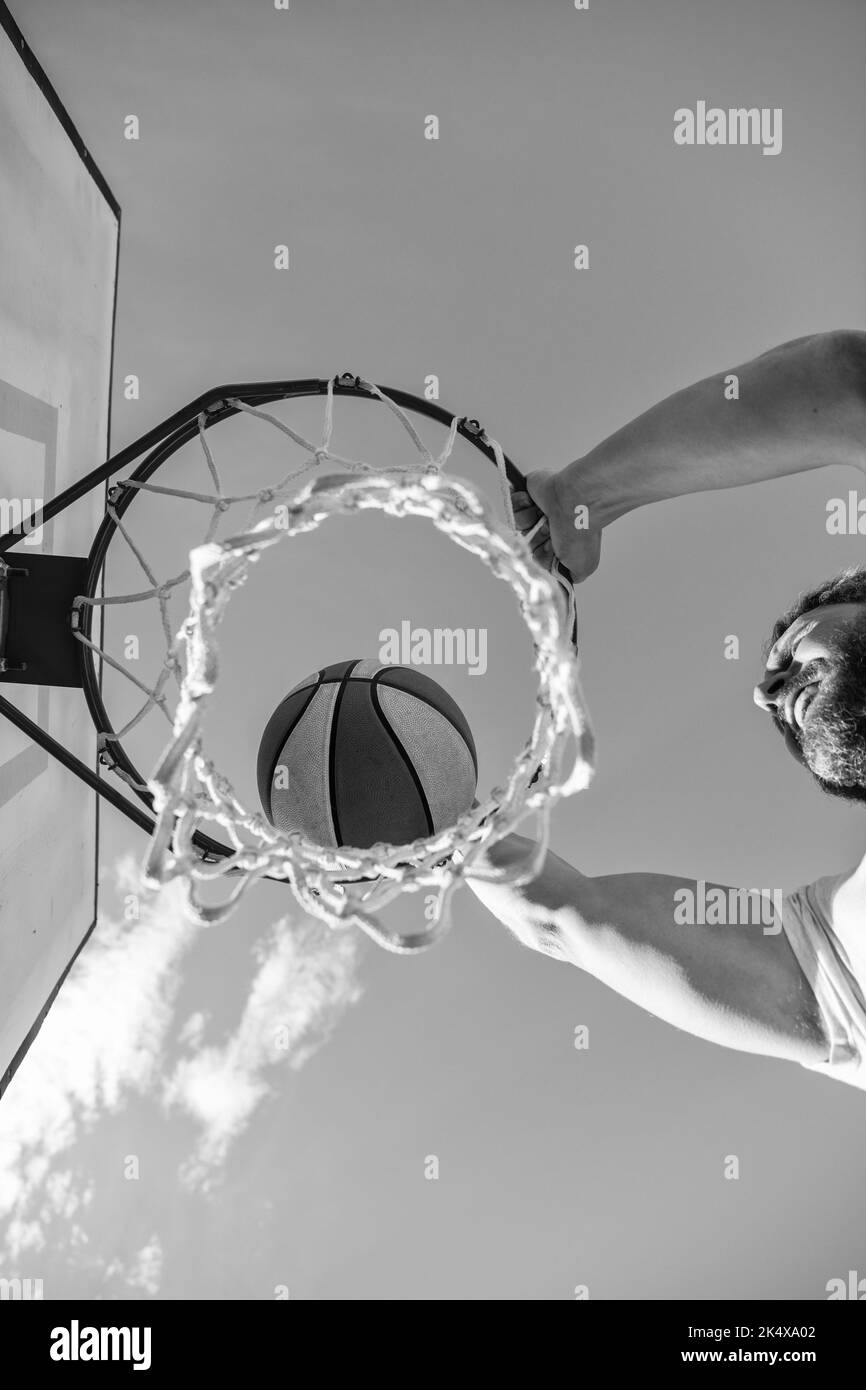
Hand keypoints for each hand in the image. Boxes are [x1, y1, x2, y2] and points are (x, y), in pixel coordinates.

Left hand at [512, 469, 603, 584]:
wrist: (575, 500)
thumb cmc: (579, 533)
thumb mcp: (582, 567)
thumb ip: (569, 578)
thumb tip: (561, 585)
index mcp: (558, 543)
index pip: (534, 558)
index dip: (538, 557)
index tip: (549, 551)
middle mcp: (546, 528)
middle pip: (523, 543)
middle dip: (533, 540)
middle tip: (548, 532)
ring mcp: (537, 510)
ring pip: (516, 524)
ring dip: (529, 521)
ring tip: (545, 515)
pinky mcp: (527, 493)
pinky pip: (511, 503)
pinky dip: (522, 503)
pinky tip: (537, 502)